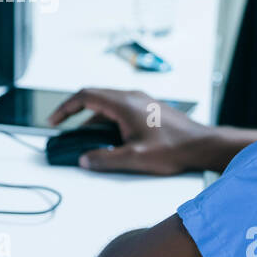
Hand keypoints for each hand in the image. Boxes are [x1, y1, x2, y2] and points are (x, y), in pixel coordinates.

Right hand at [47, 88, 241, 174]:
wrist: (202, 145)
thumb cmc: (175, 148)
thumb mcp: (135, 158)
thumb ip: (105, 159)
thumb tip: (84, 160)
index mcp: (124, 104)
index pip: (85, 96)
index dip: (65, 108)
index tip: (54, 120)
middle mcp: (131, 97)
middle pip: (94, 98)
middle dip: (75, 114)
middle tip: (63, 129)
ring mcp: (141, 101)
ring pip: (107, 106)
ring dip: (93, 121)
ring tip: (86, 142)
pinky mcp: (148, 109)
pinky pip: (119, 110)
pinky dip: (107, 122)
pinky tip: (109, 140)